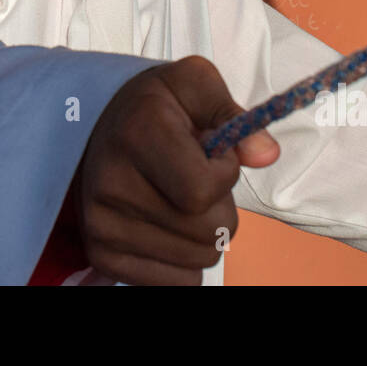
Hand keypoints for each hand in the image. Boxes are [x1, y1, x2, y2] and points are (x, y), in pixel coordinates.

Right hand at [73, 55, 278, 284]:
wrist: (100, 127)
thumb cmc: (155, 106)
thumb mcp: (195, 85)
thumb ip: (233, 115)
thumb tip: (266, 154)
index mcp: (136, 135)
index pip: (201, 191)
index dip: (224, 173)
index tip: (211, 151)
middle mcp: (111, 184)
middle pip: (209, 231)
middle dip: (221, 205)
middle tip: (194, 176)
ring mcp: (103, 225)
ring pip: (201, 259)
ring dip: (205, 232)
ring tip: (178, 196)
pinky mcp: (104, 256)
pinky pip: (181, 281)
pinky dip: (187, 259)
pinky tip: (168, 223)